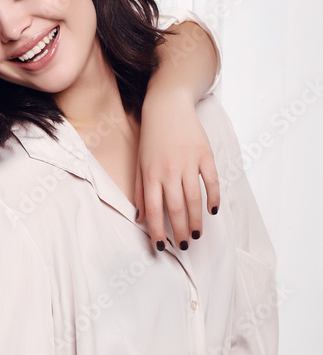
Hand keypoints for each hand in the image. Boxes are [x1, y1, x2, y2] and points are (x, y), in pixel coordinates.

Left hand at [136, 89, 219, 249]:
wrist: (167, 107)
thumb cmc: (152, 139)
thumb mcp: (140, 165)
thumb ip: (140, 192)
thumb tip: (141, 218)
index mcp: (151, 175)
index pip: (154, 211)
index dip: (157, 232)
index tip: (161, 247)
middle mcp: (169, 171)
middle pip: (176, 209)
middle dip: (179, 231)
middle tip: (183, 245)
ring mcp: (188, 163)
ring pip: (194, 199)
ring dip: (196, 220)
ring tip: (197, 234)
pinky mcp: (204, 155)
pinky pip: (211, 181)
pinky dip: (213, 198)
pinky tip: (212, 211)